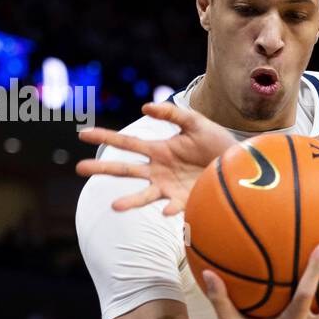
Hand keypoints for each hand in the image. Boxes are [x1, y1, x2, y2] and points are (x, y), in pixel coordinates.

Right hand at [75, 101, 237, 214]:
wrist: (239, 164)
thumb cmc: (216, 143)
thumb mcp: (195, 123)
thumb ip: (172, 114)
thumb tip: (145, 107)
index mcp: (158, 150)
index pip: (127, 143)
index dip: (105, 137)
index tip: (82, 133)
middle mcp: (158, 171)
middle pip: (126, 170)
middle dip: (103, 169)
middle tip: (79, 168)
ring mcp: (169, 188)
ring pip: (144, 194)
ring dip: (130, 201)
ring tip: (115, 206)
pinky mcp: (185, 201)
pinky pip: (174, 207)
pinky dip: (169, 210)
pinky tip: (166, 210)